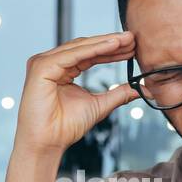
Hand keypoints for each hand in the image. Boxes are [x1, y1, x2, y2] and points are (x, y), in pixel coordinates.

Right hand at [14, 32, 138, 156]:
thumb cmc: (65, 127)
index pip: (90, 55)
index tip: (132, 47)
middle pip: (85, 47)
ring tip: (126, 40)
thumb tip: (139, 89)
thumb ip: (118, 94)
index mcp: (62, 69)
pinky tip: (112, 46)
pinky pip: (71, 55)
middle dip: (110, 43)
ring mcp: (44, 63)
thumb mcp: (99, 105)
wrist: (48, 143)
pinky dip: (93, 49)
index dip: (111, 50)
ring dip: (104, 43)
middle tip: (133, 38)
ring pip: (79, 47)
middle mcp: (51, 63)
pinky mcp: (41, 67)